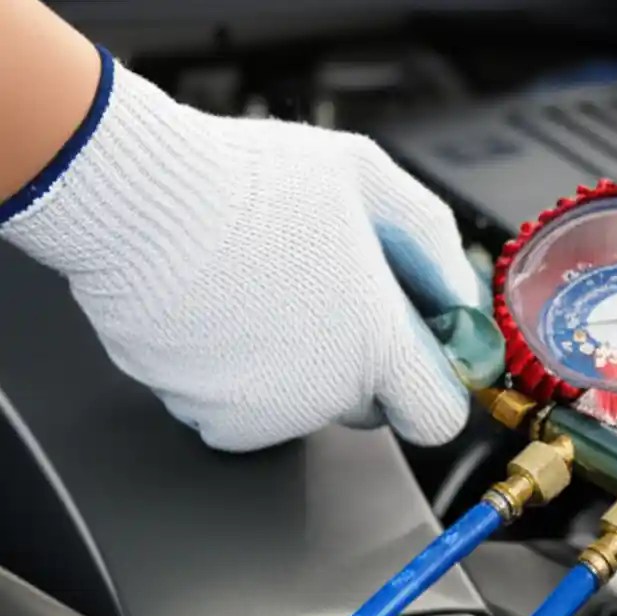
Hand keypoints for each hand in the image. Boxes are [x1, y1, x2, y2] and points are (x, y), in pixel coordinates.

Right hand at [1, 53, 486, 450]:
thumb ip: (434, 245)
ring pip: (306, 403)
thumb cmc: (249, 183)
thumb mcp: (371, 181)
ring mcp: (260, 412)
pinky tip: (228, 313)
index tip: (425, 357)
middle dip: (363, 362)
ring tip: (266, 290)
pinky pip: (245, 406)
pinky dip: (242, 373)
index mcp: (375, 343)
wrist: (135, 200)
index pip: (438, 417)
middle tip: (328, 294)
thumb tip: (463, 300)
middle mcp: (322, 392)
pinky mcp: (205, 416)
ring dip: (300, 363)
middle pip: (370, 405)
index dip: (437, 387)